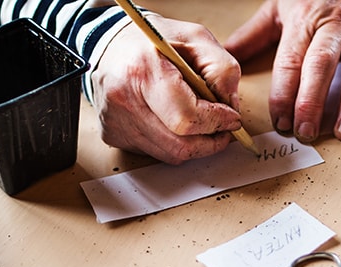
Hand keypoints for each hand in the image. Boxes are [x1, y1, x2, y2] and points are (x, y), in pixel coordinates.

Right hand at [91, 17, 243, 163]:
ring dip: (194, 144)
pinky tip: (172, 121)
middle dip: (210, 141)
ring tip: (202, 123)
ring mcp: (116, 122)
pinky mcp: (113, 135)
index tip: (231, 118)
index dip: (216, 122)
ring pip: (170, 154)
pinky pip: (154, 152)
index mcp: (144, 70)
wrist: (108, 45)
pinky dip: (172, 142)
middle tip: (223, 129)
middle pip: (180, 145)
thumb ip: (222, 69)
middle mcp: (124, 100)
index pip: (187, 118)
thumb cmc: (152, 40)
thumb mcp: (196, 38)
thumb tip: (231, 106)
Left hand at [225, 0, 340, 142]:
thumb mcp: (281, 6)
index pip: (290, 61)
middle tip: (306, 131)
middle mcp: (335, 26)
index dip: (284, 93)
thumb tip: (225, 57)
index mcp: (304, 21)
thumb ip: (254, 34)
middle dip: (312, 101)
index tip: (280, 120)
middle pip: (322, 66)